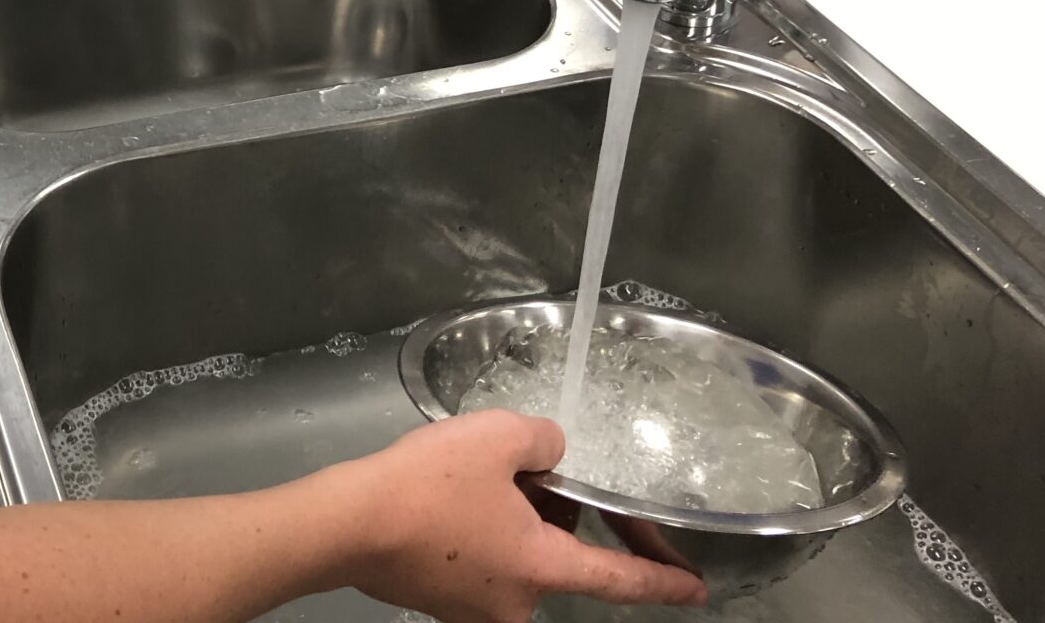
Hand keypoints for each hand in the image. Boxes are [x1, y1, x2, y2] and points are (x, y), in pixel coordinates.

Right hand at [346, 412, 706, 622]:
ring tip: (472, 475)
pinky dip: (479, 535)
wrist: (348, 523)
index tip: (695, 589)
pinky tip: (447, 498)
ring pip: (516, 558)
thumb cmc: (429, 485)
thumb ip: (543, 441)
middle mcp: (517, 603)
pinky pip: (480, 564)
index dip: (663, 582)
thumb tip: (550, 453)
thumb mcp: (498, 438)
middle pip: (557, 557)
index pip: (620, 581)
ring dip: (511, 522)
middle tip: (527, 472)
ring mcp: (474, 610)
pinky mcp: (440, 602)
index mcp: (543, 568)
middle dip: (552, 514)